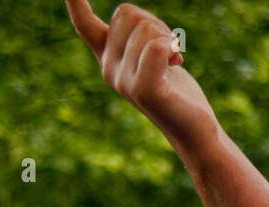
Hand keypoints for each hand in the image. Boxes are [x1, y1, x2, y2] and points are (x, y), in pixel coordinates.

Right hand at [67, 1, 218, 149]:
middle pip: (127, 14)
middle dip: (155, 23)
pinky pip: (156, 48)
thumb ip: (139, 37)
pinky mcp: (145, 90)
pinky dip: (172, 48)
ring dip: (168, 37)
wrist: (194, 130)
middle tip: (169, 50)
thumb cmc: (176, 91)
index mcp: (107, 57)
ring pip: (145, 28)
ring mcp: (124, 81)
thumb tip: (139, 19)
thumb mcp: (153, 57)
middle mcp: (109, 68)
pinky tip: (178, 62)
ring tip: (174, 61)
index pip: (84, 25)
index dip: (74, 3)